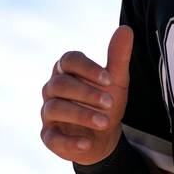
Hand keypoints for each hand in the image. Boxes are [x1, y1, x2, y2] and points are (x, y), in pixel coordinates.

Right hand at [40, 25, 132, 164]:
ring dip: (81, 115)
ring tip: (104, 122)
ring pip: (55, 108)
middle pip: (60, 84)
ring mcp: (48, 112)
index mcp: (67, 71)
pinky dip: (69, 142)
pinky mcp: (48, 135)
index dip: (87, 68)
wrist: (104, 136)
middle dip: (86, 93)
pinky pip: (51, 138)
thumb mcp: (115, 81)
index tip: (109, 79)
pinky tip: (86, 144)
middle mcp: (52, 89)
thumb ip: (118, 56)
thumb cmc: (105, 102)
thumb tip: (125, 28)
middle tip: (110, 103)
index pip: (68, 60)